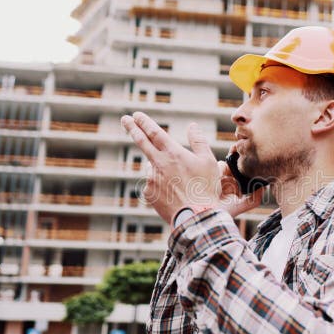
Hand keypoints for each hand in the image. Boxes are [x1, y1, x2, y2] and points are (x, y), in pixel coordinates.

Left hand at [121, 112, 261, 223]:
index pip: (154, 132)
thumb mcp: (208, 162)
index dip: (144, 122)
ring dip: (162, 169)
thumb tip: (192, 126)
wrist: (196, 217)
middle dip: (132, 128)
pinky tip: (175, 194)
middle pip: (141, 142)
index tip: (136, 115)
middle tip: (124, 119)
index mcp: (173, 153)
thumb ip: (198, 141)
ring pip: (153, 167)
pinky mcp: (148, 193)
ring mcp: (151, 179)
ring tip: (181, 184)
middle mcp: (158, 164)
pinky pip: (153, 184)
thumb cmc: (205, 189)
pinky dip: (161, 185)